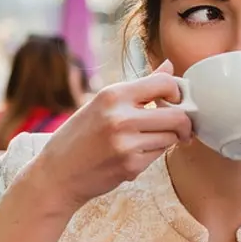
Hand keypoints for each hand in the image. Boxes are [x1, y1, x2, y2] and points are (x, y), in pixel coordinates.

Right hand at [30, 60, 193, 210]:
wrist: (56, 175)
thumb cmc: (78, 137)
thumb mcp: (101, 104)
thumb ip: (139, 87)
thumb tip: (169, 66)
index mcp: (112, 95)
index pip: (164, 83)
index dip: (176, 92)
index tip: (174, 101)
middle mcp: (120, 117)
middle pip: (177, 115)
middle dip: (183, 123)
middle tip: (179, 128)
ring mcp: (126, 143)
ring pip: (171, 137)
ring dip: (167, 140)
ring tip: (146, 141)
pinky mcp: (131, 166)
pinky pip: (158, 155)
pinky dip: (152, 155)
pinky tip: (132, 155)